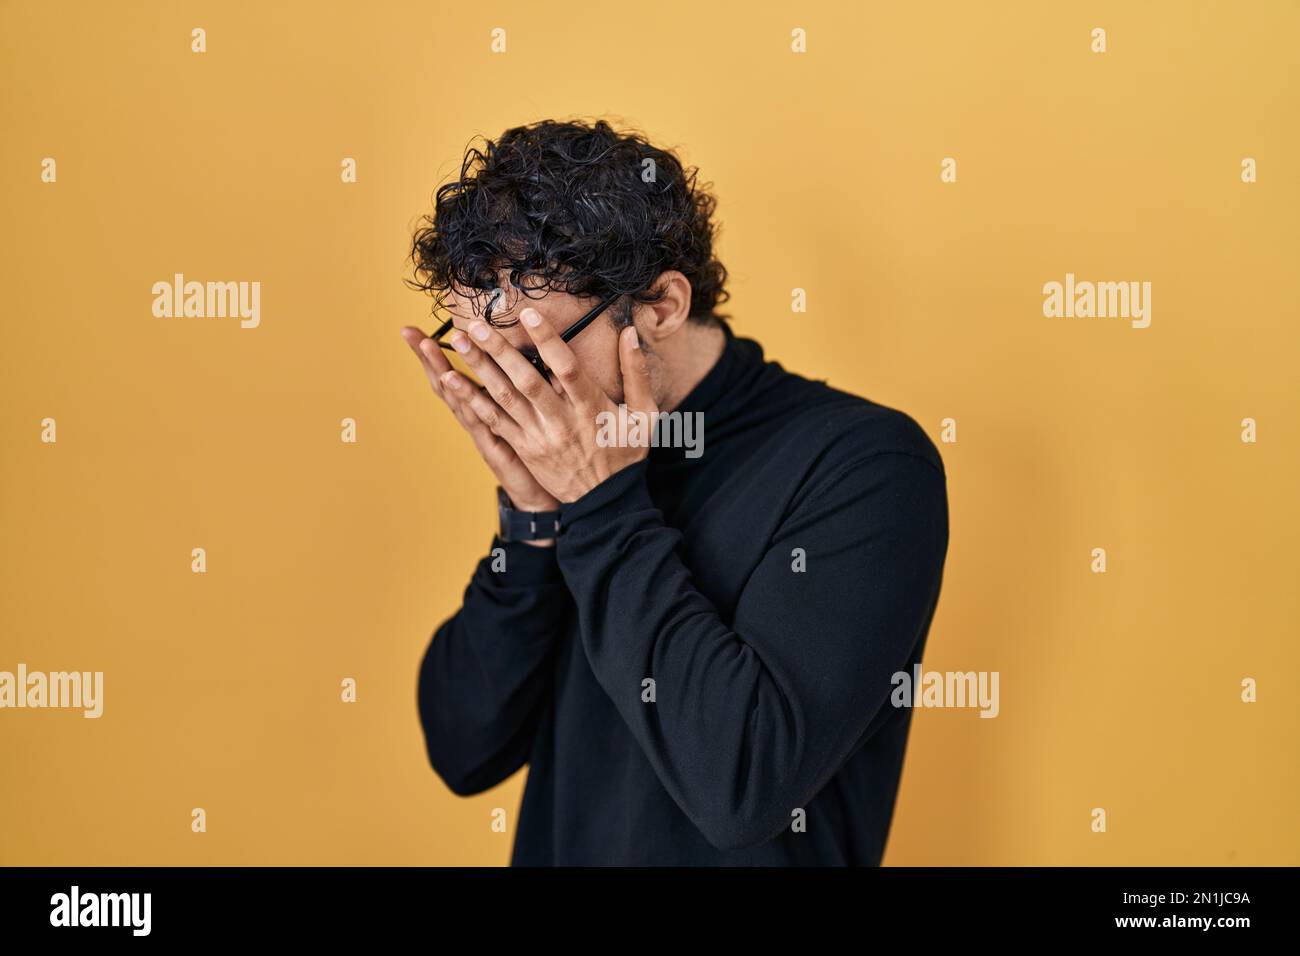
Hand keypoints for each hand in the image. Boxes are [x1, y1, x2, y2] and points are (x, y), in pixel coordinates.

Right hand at [400, 325, 560, 521]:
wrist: (543, 499)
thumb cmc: (540, 457)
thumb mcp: (532, 418)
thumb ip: (526, 393)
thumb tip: (527, 360)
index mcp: (486, 411)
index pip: (459, 377)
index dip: (440, 355)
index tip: (421, 329)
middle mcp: (478, 421)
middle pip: (447, 384)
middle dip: (428, 357)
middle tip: (408, 331)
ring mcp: (483, 435)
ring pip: (458, 398)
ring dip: (440, 369)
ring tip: (426, 345)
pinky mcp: (494, 448)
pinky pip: (477, 420)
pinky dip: (463, 399)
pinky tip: (450, 381)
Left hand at [438, 307, 655, 503]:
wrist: (606, 502)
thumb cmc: (626, 452)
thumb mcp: (644, 415)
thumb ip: (636, 373)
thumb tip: (629, 334)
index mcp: (590, 408)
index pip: (566, 368)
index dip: (547, 340)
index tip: (529, 315)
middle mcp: (561, 421)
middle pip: (527, 381)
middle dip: (500, 351)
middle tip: (478, 324)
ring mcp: (539, 436)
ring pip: (505, 398)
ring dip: (480, 368)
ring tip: (460, 341)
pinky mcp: (524, 448)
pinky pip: (493, 421)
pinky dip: (472, 401)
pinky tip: (451, 381)